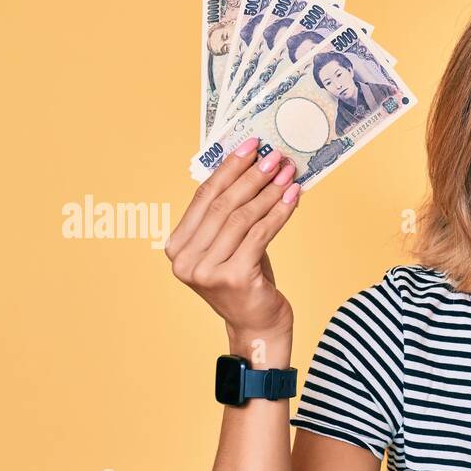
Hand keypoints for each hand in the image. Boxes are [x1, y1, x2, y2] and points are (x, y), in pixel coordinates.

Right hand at [165, 137, 301, 341]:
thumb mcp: (231, 244)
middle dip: (252, 176)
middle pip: (223, 204)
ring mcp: (206, 271)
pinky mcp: (233, 277)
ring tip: (288, 174)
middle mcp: (185, 260)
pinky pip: (260, 234)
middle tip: (275, 156)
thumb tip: (254, 166)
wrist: (257, 324)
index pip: (203, 197)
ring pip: (242, 217)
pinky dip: (279, 212)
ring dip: (269, 191)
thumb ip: (230, 214)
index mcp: (177, 246)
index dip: (228, 168)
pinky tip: (293, 198)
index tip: (250, 146)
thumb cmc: (246, 280)